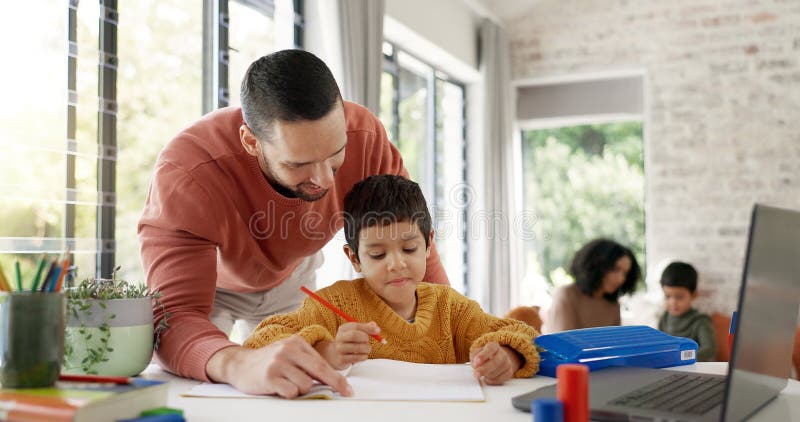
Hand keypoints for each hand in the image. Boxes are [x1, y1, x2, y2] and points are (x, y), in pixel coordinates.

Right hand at [206, 335, 351, 397]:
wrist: (240, 364)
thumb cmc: (270, 362)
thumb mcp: (289, 355)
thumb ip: (307, 363)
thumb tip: (331, 380)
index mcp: (296, 342)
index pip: (323, 362)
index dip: (337, 377)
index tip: (347, 389)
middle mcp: (288, 349)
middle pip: (320, 370)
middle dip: (335, 383)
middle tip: (345, 392)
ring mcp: (278, 362)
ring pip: (305, 384)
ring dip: (300, 389)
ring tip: (287, 384)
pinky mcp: (270, 376)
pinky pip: (291, 392)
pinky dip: (289, 393)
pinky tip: (279, 387)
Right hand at [316, 322, 377, 368]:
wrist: (335, 355)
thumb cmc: (350, 341)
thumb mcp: (356, 332)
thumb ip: (366, 328)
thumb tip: (375, 327)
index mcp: (343, 329)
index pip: (356, 326)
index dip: (368, 328)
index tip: (378, 331)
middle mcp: (339, 337)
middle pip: (354, 335)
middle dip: (365, 338)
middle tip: (368, 341)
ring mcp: (339, 349)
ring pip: (357, 347)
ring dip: (366, 348)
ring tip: (367, 349)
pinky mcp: (341, 359)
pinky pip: (356, 357)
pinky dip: (363, 356)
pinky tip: (363, 355)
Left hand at [470, 342, 521, 384]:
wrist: (496, 360)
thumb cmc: (483, 357)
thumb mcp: (476, 353)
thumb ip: (474, 357)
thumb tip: (476, 365)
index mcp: (493, 346)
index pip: (490, 349)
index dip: (483, 356)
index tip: (477, 362)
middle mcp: (502, 354)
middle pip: (495, 362)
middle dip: (484, 369)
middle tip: (476, 374)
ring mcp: (507, 363)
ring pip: (495, 373)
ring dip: (486, 376)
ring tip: (482, 373)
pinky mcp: (509, 373)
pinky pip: (498, 380)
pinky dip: (490, 381)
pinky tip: (488, 377)